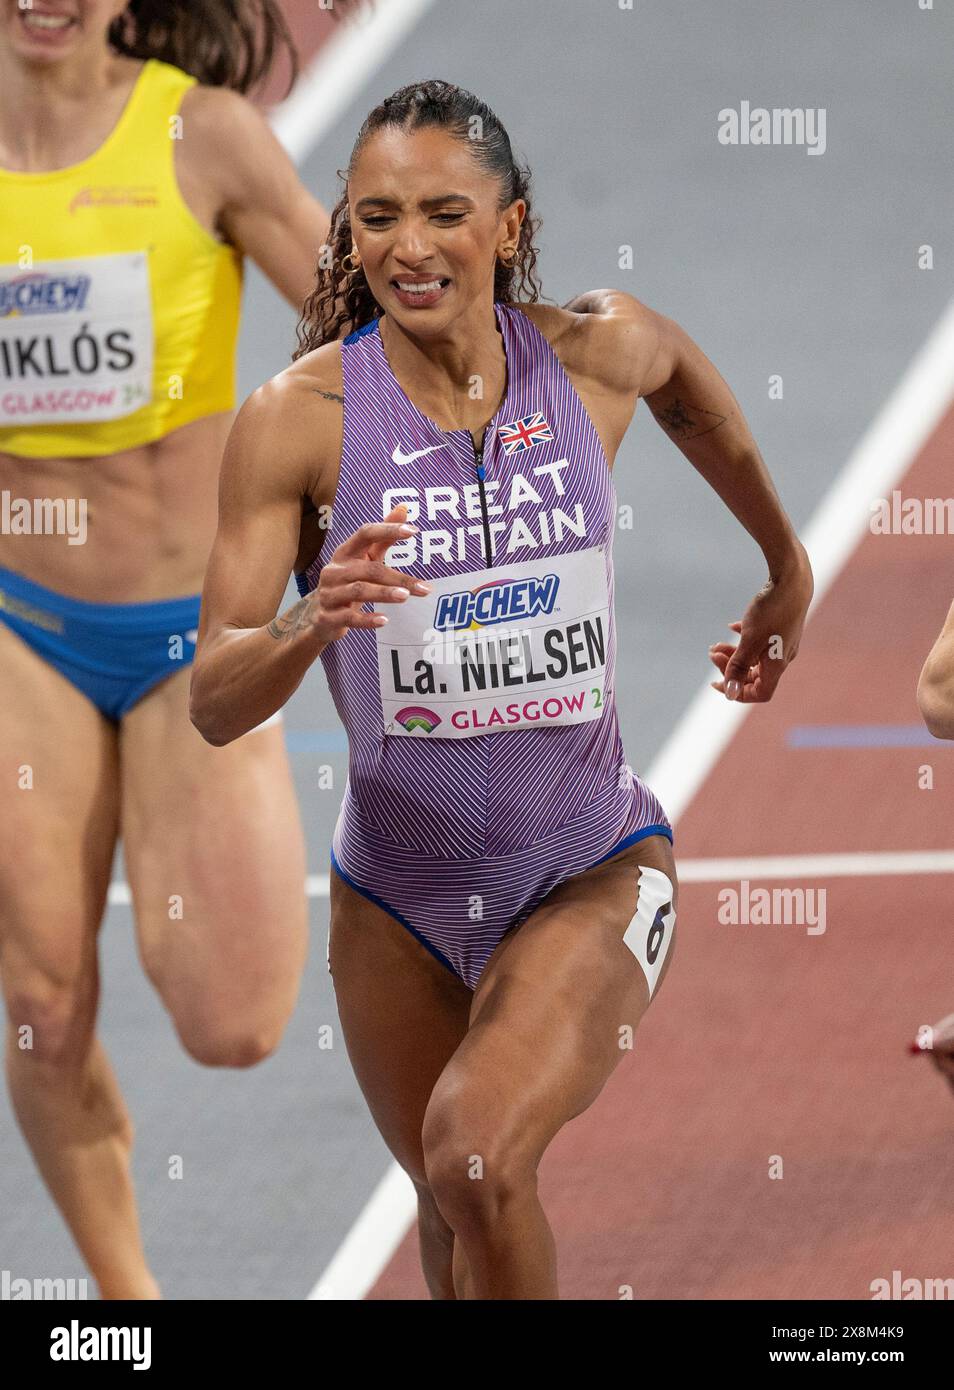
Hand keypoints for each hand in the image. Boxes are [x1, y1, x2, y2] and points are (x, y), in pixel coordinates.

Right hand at [313, 504, 430, 643]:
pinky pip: (349, 618)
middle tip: (423, 587)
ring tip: (406, 597)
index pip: (365, 534)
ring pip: (359, 591)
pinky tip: (384, 620)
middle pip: (368, 569)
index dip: (388, 530)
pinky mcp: (328, 617)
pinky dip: (367, 619)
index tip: (414, 531)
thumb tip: (403, 508)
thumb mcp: (364, 559)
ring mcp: (329, 593)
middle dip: (397, 577)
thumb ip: (383, 537)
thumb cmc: (348, 583)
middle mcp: (334, 570)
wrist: (320, 617)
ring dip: (384, 593)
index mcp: (345, 552)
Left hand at [708, 563, 812, 702]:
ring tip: (716, 644)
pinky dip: (744, 638)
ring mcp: (783, 642)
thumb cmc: (771, 611)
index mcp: (777, 665)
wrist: (792, 580)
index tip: (717, 682)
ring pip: (755, 657)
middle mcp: (783, 657)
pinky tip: (732, 627)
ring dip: (734, 653)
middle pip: (754, 675)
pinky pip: (760, 640)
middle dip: (731, 668)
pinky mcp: (782, 627)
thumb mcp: (749, 641)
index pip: (759, 693)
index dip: (737, 692)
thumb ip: (738, 667)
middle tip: (712, 653)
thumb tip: (729, 692)